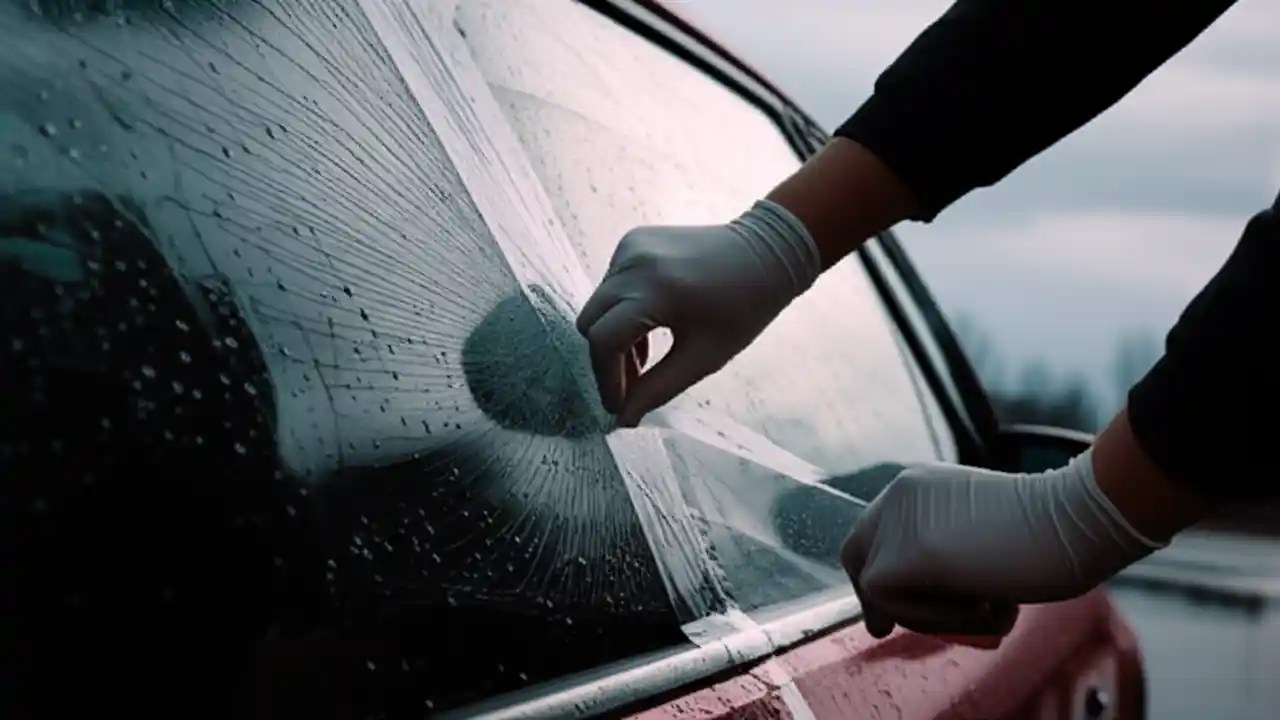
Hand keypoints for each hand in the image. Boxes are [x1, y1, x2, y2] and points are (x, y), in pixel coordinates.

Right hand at [576, 200, 820, 425]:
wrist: (767, 251)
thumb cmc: (744, 308)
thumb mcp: (704, 357)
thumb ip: (658, 389)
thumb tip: (623, 419)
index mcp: (656, 289)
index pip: (605, 341)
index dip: (606, 380)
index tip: (618, 407)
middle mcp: (634, 262)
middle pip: (591, 323)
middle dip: (606, 360)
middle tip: (632, 386)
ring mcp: (631, 246)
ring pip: (598, 306)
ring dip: (614, 336)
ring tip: (645, 360)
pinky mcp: (633, 239)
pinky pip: (610, 285)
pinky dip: (622, 311)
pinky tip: (649, 328)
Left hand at [840, 449, 1162, 638]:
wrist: (1075, 519)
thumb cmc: (1049, 533)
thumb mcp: (979, 534)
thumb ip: (945, 553)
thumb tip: (917, 600)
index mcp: (917, 484)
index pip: (873, 532)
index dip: (873, 572)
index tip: (885, 609)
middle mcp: (899, 494)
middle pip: (856, 554)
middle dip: (871, 597)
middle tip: (884, 629)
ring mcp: (899, 521)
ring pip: (880, 589)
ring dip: (929, 613)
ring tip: (990, 603)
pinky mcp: (904, 553)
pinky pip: (895, 605)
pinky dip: (938, 618)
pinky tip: (984, 602)